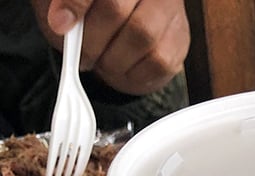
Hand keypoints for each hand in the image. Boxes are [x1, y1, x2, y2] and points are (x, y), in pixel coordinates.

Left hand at [30, 0, 189, 95]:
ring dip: (113, 59)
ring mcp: (168, 8)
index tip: (61, 24)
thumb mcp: (63, 1)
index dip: (76, 4)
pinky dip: (134, 73)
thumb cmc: (91, 10)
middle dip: (92, 40)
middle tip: (82, 54)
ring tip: (103, 60)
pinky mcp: (179, 38)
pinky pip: (158, 62)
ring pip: (142, 37)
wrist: (125, 24)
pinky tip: (123, 66)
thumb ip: (58, 5)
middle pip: (116, 9)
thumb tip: (61, 21)